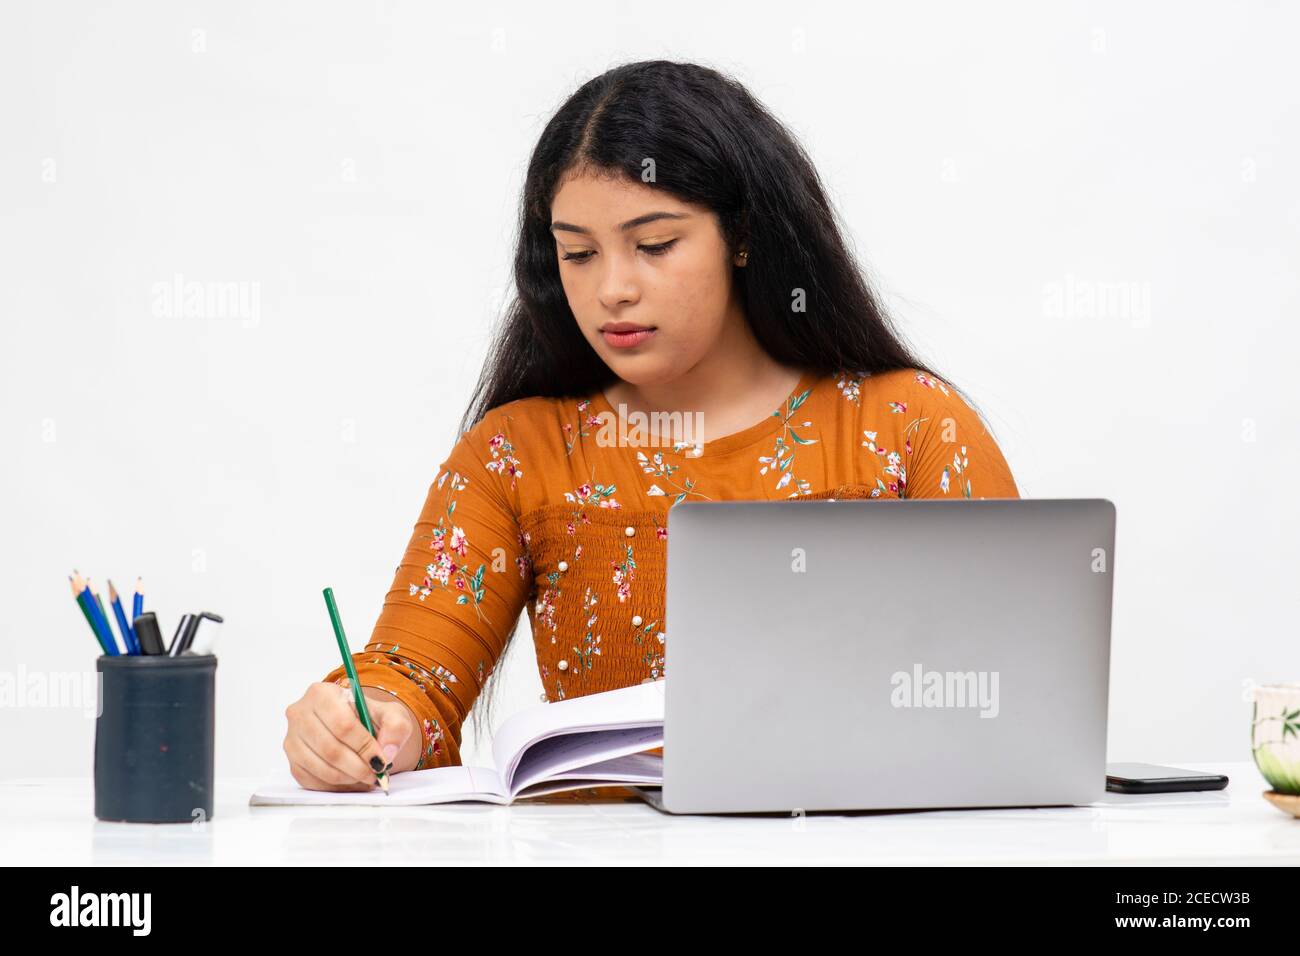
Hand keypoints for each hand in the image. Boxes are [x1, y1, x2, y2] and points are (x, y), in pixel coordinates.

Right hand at [283, 680, 419, 790]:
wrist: (355, 727)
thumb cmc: (369, 718)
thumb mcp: (391, 714)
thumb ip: (396, 728)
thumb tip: (387, 752)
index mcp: (322, 693)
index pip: (342, 724)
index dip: (364, 746)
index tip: (382, 760)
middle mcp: (300, 714)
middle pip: (330, 749)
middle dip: (358, 767)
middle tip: (377, 774)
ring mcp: (292, 739)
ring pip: (322, 768)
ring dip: (349, 778)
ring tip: (368, 777)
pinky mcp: (293, 762)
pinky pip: (313, 781)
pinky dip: (337, 787)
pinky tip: (354, 781)